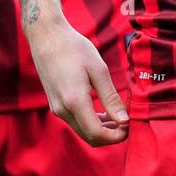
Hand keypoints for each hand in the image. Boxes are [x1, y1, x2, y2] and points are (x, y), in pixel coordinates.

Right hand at [28, 12, 129, 145]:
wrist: (46, 37)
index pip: (97, 134)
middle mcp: (62, 110)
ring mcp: (57, 108)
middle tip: (127, 123)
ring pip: (82, 131)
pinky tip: (103, 111)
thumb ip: (111, 97)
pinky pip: (75, 122)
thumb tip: (124, 120)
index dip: (116, 136)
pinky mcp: (55, 105)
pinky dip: (91, 122)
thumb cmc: (74, 48)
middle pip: (89, 137)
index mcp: (74, 101)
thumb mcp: (98, 70)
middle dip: (110, 135)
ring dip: (101, 129)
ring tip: (118, 116)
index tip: (129, 126)